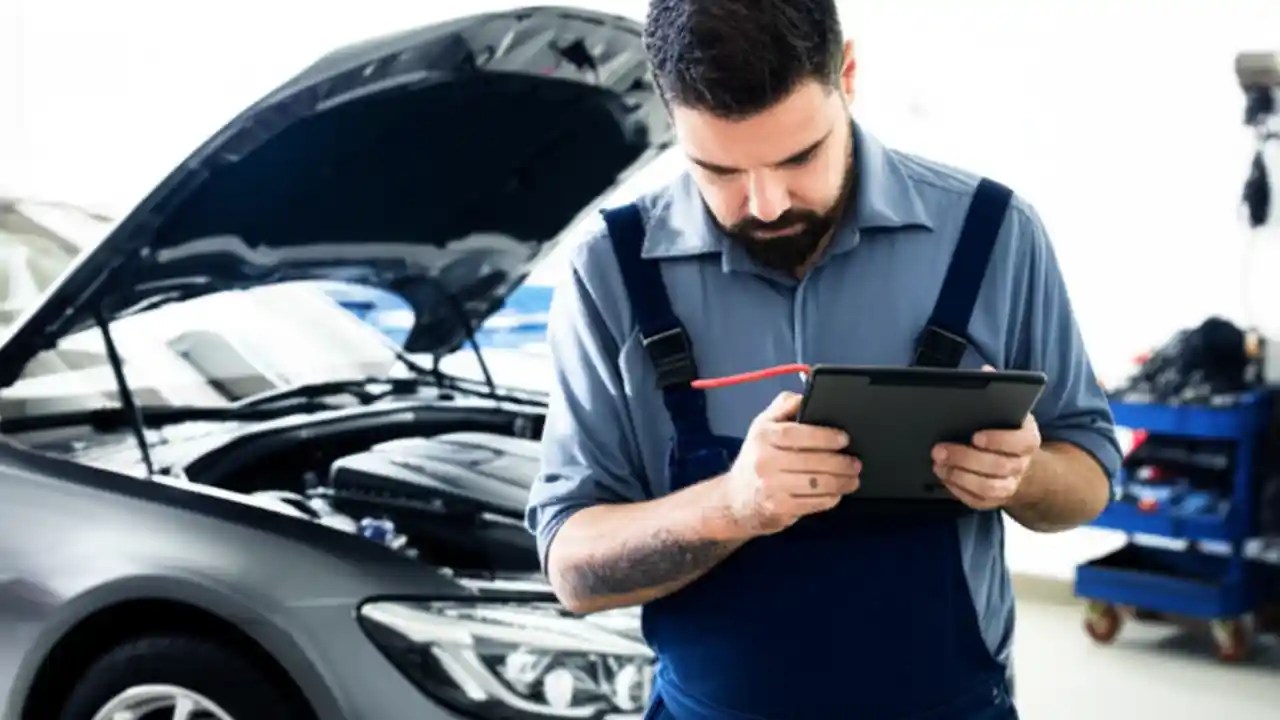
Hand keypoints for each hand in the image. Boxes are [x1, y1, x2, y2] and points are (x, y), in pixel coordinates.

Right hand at [720, 391, 861, 537]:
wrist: (734, 500)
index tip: (844, 439)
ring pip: (816, 484)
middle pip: (811, 461)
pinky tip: (837, 493)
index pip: (796, 434)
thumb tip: (808, 395)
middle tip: (856, 462)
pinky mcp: (778, 509)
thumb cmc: (756, 458)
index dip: (824, 436)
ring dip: (841, 482)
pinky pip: (813, 503)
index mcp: (763, 436)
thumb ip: (784, 407)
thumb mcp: (762, 426)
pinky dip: (830, 498)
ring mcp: (770, 488)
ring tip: (853, 478)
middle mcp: (764, 462)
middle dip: (840, 463)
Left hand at [932, 367, 1041, 508]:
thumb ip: (999, 390)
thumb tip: (986, 370)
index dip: (999, 440)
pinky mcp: (995, 500)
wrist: (1022, 465)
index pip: (1021, 442)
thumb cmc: (1007, 431)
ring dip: (960, 476)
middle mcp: (1022, 464)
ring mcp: (1010, 485)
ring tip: (938, 463)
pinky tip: (943, 476)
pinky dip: (958, 490)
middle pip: (999, 466)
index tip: (976, 436)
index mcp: (1028, 439)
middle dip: (966, 458)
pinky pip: (977, 501)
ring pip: (988, 487)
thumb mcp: (1008, 409)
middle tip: (939, 449)